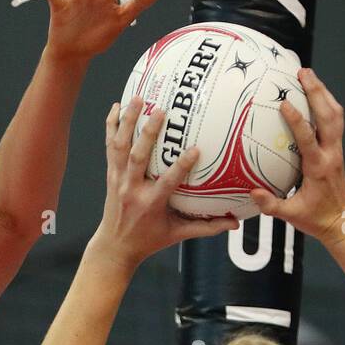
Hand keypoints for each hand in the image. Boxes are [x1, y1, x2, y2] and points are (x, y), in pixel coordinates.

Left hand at [91, 96, 238, 268]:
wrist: (115, 246)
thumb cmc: (149, 240)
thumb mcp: (177, 235)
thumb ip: (206, 227)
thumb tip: (235, 224)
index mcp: (150, 204)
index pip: (167, 182)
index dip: (181, 166)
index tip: (195, 149)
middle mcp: (132, 190)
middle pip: (138, 158)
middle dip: (148, 134)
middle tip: (161, 110)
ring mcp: (118, 180)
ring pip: (120, 147)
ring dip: (127, 122)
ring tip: (138, 98)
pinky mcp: (110, 174)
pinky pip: (109, 147)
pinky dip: (111, 126)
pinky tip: (116, 107)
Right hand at [249, 67, 344, 245]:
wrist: (342, 222)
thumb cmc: (316, 219)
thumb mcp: (291, 216)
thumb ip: (270, 205)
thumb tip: (252, 192)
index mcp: (318, 167)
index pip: (307, 137)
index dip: (295, 119)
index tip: (284, 103)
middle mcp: (331, 154)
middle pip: (328, 116)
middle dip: (317, 91)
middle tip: (302, 72)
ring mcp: (337, 150)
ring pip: (336, 114)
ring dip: (324, 93)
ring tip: (310, 75)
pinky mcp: (337, 150)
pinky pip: (336, 121)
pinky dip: (327, 104)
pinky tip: (317, 95)